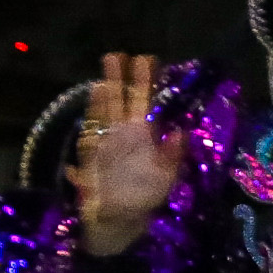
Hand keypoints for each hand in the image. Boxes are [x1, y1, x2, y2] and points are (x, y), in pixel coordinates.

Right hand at [71, 53, 185, 254]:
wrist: (117, 220)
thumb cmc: (143, 199)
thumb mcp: (165, 178)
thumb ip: (172, 156)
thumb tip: (181, 132)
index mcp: (145, 137)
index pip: (146, 103)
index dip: (147, 82)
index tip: (148, 59)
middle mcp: (125, 134)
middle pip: (123, 99)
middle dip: (123, 76)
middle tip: (121, 53)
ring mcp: (106, 140)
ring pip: (107, 107)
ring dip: (108, 85)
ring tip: (109, 63)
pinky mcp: (91, 151)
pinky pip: (92, 125)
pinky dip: (95, 108)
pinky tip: (95, 90)